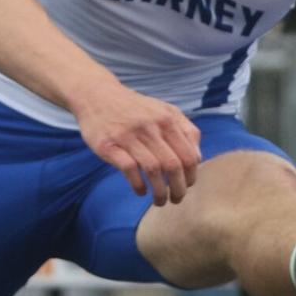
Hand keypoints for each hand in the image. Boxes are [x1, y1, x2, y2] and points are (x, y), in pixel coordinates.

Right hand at [74, 85, 200, 205]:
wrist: (97, 95)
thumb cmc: (134, 107)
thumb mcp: (164, 110)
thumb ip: (185, 130)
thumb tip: (198, 158)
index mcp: (167, 119)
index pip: (189, 155)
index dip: (191, 176)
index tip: (187, 186)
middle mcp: (150, 127)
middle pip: (173, 165)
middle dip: (178, 188)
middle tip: (176, 199)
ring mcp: (128, 136)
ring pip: (153, 169)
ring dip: (159, 191)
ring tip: (159, 201)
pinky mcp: (108, 145)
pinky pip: (129, 169)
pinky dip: (138, 185)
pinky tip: (140, 191)